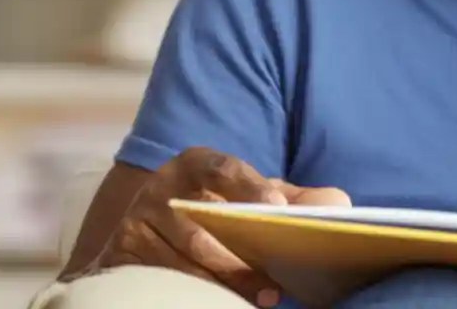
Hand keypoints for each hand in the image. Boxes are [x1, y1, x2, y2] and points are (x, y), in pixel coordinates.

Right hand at [81, 147, 350, 307]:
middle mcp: (160, 188)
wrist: (151, 229)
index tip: (277, 208)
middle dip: (242, 257)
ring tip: (263, 298)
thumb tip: (336, 205)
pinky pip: (160, 283)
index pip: (223, 168)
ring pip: (182, 262)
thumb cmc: (217, 206)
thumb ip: (290, 197)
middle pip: (203, 227)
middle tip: (277, 281)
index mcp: (195, 162)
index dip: (250, 187)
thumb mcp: (249, 195)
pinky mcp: (120, 257)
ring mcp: (135, 223)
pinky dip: (196, 295)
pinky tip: (223, 304)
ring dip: (224, 284)